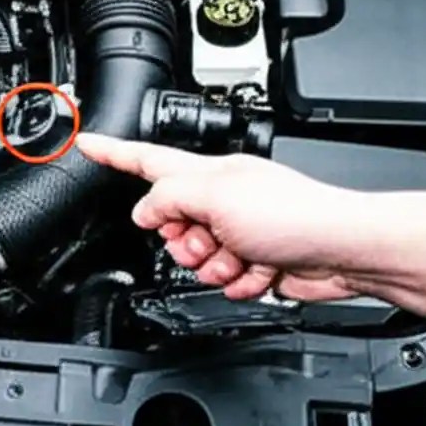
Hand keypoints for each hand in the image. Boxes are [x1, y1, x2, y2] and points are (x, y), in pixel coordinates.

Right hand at [77, 133, 368, 301]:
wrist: (341, 250)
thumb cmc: (293, 213)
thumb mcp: (214, 195)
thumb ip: (168, 199)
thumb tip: (144, 213)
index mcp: (206, 173)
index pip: (145, 159)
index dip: (111, 152)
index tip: (84, 143)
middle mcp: (219, 199)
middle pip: (166, 224)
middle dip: (181, 242)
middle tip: (207, 239)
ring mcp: (237, 231)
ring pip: (194, 259)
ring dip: (213, 267)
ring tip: (241, 256)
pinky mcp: (254, 261)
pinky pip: (223, 280)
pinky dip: (238, 282)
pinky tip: (258, 272)